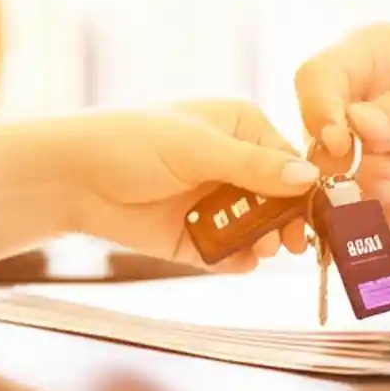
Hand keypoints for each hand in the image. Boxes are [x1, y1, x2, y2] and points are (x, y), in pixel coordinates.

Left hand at [67, 100, 318, 270]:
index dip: (305, 189)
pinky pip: (227, 253)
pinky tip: (241, 262)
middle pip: (279, 200)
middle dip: (286, 221)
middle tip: (290, 242)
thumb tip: (309, 177)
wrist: (71, 177)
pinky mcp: (194, 237)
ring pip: (256, 228)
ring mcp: (214, 202)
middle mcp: (232, 164)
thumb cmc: (131, 142)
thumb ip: (254, 166)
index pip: (289, 161)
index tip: (317, 215)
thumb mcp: (197, 147)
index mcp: (240, 128)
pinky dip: (236, 259)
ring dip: (263, 240)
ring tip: (261, 249)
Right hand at [294, 23, 389, 252]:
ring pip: (334, 192)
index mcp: (368, 63)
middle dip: (353, 173)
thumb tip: (355, 122)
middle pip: (316, 146)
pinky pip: (364, 226)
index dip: (317, 110)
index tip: (339, 142)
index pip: (316, 79)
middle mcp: (354, 112)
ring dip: (377, 207)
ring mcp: (362, 162)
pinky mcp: (375, 203)